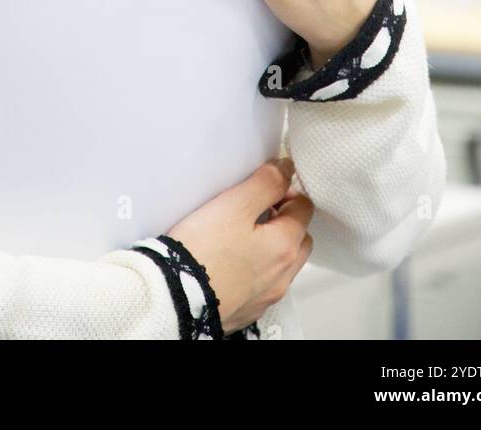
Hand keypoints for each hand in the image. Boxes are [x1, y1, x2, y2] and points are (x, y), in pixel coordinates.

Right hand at [166, 155, 314, 332]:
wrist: (176, 298)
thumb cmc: (204, 249)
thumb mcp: (235, 204)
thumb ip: (266, 183)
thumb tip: (287, 170)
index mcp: (285, 245)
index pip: (304, 207)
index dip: (287, 191)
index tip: (265, 188)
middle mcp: (283, 275)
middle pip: (300, 239)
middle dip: (286, 221)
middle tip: (257, 210)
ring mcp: (266, 296)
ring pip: (284, 264)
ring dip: (274, 247)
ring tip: (243, 236)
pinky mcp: (248, 310)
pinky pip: (264, 285)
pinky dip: (258, 271)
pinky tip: (233, 263)